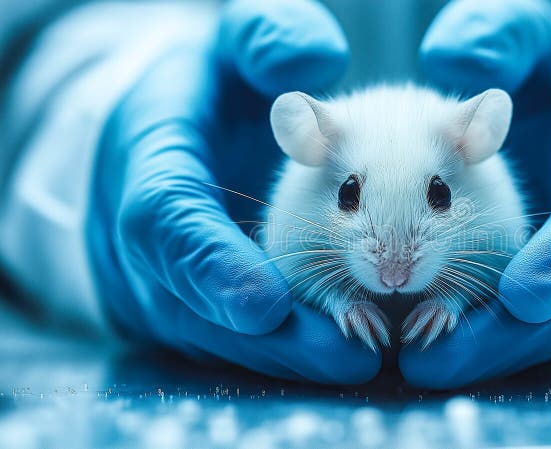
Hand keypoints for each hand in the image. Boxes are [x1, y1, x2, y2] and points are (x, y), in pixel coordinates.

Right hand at [87, 0, 380, 383]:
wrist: (168, 132)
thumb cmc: (209, 86)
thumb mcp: (231, 47)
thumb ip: (265, 40)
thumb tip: (314, 63)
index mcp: (149, 159)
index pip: (164, 221)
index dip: (207, 265)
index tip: (267, 303)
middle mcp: (151, 233)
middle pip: (194, 301)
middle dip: (269, 334)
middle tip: (348, 352)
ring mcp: (167, 276)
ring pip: (217, 334)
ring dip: (287, 355)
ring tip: (362, 360)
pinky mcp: (196, 303)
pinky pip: (233, 340)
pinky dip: (285, 352)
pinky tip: (344, 354)